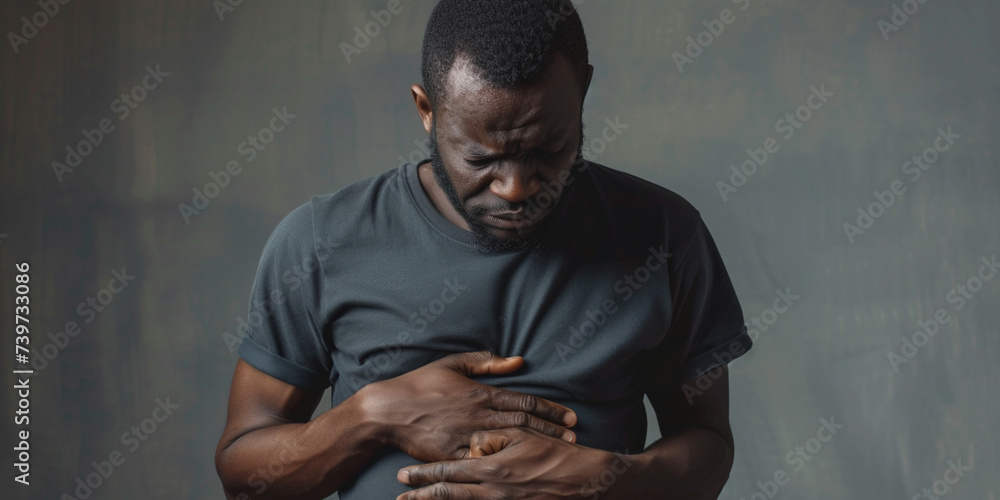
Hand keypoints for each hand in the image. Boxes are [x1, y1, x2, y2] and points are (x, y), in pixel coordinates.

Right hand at [359, 351, 577, 462]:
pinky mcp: (452, 456)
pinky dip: (503, 466)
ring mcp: (466, 437)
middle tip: (573, 437)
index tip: (569, 416)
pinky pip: (483, 463)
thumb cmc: (420, 384)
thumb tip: (518, 360)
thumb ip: (486, 362)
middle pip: (524, 425)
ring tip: (558, 453)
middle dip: (551, 431)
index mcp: (480, 393)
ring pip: (510, 444)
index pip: (524, 401)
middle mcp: (478, 415)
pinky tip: (521, 472)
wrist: (387, 410)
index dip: (550, 409)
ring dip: (536, 448)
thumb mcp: (453, 364)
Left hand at [396, 428, 634, 499]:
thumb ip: (493, 437)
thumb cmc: (554, 454)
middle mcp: (492, 492)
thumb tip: (472, 442)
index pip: (448, 472)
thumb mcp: (522, 436)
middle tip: (399, 497)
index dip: (423, 476)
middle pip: (448, 495)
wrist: (585, 482)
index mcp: (491, 468)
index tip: (402, 478)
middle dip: (422, 496)